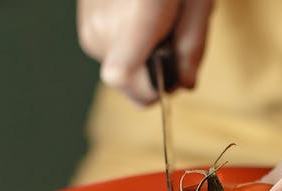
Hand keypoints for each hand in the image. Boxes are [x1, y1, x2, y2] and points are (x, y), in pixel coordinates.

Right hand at [77, 0, 215, 105]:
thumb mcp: (197, 1)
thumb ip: (193, 45)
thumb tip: (184, 84)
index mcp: (138, 15)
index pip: (122, 74)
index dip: (148, 90)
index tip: (168, 80)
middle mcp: (105, 26)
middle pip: (129, 85)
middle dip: (155, 74)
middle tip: (171, 38)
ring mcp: (89, 28)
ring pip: (121, 74)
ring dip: (143, 59)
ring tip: (155, 22)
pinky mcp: (84, 29)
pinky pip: (112, 57)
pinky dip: (129, 48)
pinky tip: (139, 19)